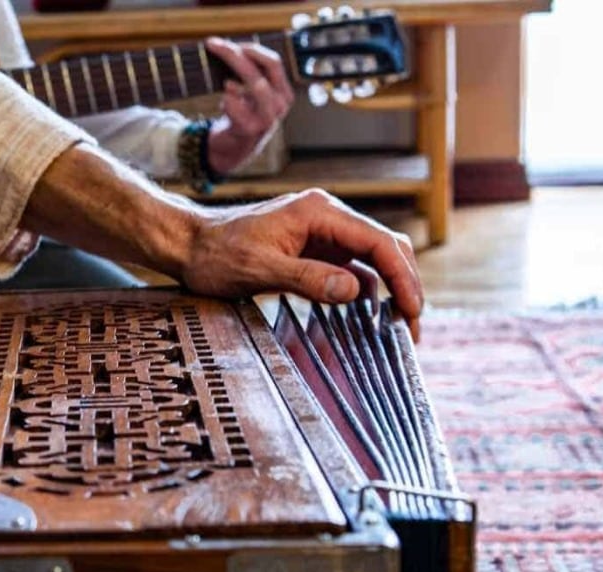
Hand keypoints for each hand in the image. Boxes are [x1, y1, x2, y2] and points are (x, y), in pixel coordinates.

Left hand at [181, 188, 422, 337]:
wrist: (189, 246)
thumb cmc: (216, 255)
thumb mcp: (259, 270)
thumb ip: (306, 278)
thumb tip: (355, 291)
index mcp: (319, 212)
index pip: (378, 241)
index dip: (402, 276)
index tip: (412, 309)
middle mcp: (327, 217)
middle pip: (384, 247)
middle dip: (404, 284)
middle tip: (413, 326)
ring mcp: (322, 233)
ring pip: (372, 258)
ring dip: (389, 290)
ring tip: (400, 328)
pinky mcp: (314, 250)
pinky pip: (351, 268)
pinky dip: (366, 291)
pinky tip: (371, 317)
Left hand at [203, 37, 294, 175]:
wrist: (232, 151)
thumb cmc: (241, 118)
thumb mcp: (251, 95)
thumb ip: (250, 74)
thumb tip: (232, 48)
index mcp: (283, 93)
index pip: (274, 62)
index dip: (252, 48)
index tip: (231, 42)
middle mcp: (280, 105)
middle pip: (263, 68)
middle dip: (236, 53)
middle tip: (214, 44)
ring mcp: (268, 118)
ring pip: (256, 84)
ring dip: (233, 75)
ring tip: (224, 80)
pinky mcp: (250, 129)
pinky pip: (236, 104)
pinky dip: (227, 100)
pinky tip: (226, 106)